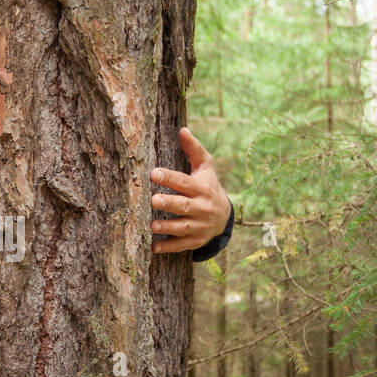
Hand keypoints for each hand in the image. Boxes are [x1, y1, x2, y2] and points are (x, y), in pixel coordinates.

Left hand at [150, 127, 230, 254]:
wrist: (224, 216)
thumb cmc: (208, 186)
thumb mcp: (205, 167)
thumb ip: (193, 149)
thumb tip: (182, 129)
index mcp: (202, 188)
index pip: (184, 182)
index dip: (169, 178)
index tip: (153, 173)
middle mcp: (202, 208)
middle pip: (184, 206)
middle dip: (169, 203)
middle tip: (153, 200)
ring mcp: (200, 226)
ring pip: (183, 227)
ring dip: (167, 227)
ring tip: (152, 225)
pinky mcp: (196, 241)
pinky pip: (182, 245)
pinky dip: (168, 247)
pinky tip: (153, 247)